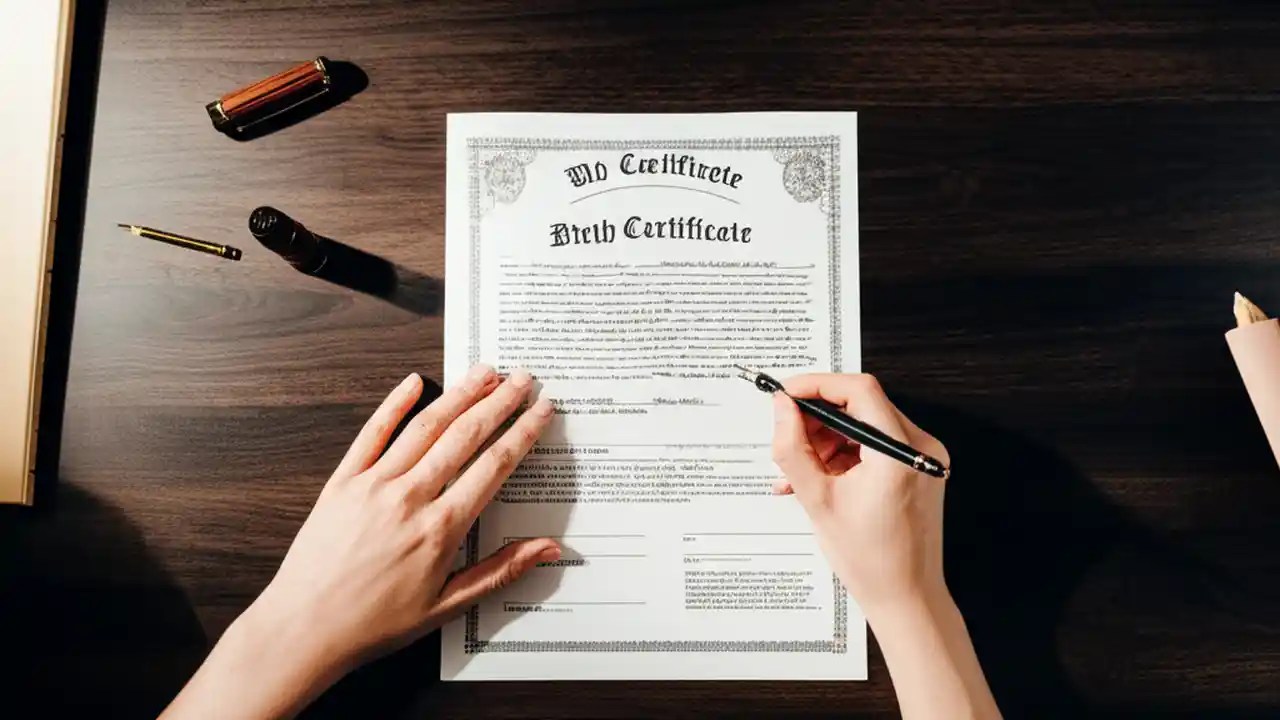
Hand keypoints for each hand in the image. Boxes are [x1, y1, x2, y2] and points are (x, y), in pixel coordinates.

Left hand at [163, 365, 558, 718]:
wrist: (304, 629)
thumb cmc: (374, 624)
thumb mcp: (447, 606)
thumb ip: (500, 571)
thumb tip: (548, 549)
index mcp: (441, 530)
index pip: (494, 467)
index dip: (522, 433)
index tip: (541, 411)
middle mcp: (410, 498)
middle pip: (465, 436)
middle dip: (499, 403)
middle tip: (523, 379)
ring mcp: (374, 485)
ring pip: (425, 426)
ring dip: (459, 395)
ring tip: (485, 372)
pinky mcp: (342, 482)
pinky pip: (373, 433)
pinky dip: (394, 404)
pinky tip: (414, 382)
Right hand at [771, 375, 999, 719]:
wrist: (907, 597)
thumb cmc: (870, 560)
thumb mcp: (817, 501)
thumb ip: (793, 448)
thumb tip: (781, 409)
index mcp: (899, 454)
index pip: (859, 390)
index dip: (817, 385)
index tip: (786, 394)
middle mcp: (920, 448)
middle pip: (862, 405)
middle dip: (818, 418)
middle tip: (787, 436)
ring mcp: (923, 458)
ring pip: (866, 424)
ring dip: (828, 439)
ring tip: (798, 469)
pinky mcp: (919, 468)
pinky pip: (876, 445)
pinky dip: (845, 454)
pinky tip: (818, 477)